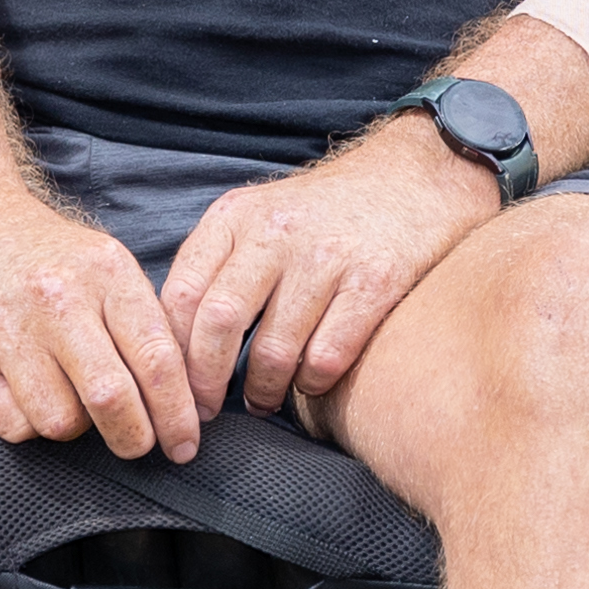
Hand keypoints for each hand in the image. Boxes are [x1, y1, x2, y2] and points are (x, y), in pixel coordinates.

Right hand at [0, 179, 201, 460]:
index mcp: (107, 273)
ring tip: (71, 400)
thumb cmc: (46, 254)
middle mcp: (60, 300)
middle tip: (139, 446)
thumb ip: (141, 321)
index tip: (184, 445)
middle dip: (135, 439)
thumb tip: (184, 395)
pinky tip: (30, 396)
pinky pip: (15, 426)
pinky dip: (29, 425)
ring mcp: (10, 330)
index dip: (178, 414)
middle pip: (112, 399)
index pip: (158, 359)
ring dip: (75, 428)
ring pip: (62, 421)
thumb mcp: (104, 265)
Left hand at [157, 113, 505, 419]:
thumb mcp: (261, 215)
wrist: (416, 176)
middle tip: (209, 412)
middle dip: (206, 383)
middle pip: (218, 323)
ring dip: (264, 390)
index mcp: (237, 216)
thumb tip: (176, 344)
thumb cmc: (327, 212)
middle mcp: (276, 232)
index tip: (175, 388)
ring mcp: (327, 256)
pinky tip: (312, 382)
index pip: (181, 294)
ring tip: (265, 399)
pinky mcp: (376, 281)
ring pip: (273, 350)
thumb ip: (219, 266)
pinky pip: (328, 356)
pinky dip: (313, 383)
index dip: (171, 353)